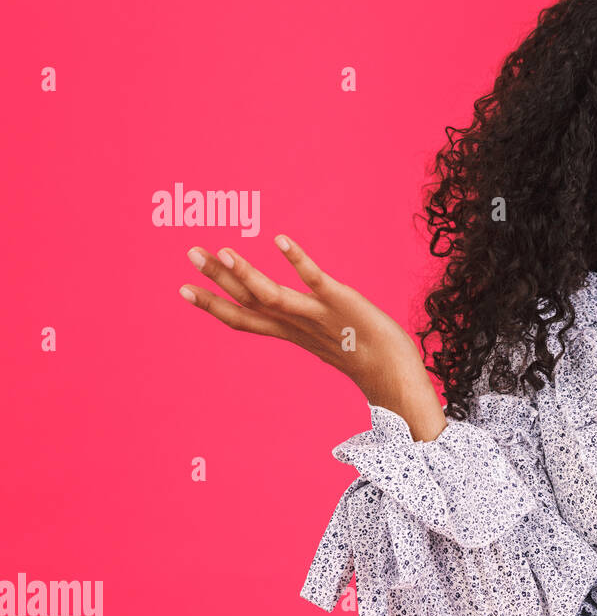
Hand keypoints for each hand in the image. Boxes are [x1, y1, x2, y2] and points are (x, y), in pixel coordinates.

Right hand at [179, 235, 446, 437]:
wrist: (394, 376)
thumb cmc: (364, 358)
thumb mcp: (325, 342)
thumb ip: (305, 329)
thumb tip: (294, 323)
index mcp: (291, 333)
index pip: (243, 319)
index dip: (213, 305)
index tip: (183, 289)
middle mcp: (298, 325)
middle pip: (249, 303)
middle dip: (217, 280)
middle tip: (189, 253)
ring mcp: (318, 314)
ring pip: (272, 295)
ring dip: (245, 274)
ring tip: (221, 251)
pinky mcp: (341, 302)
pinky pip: (315, 280)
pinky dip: (297, 260)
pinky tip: (280, 240)